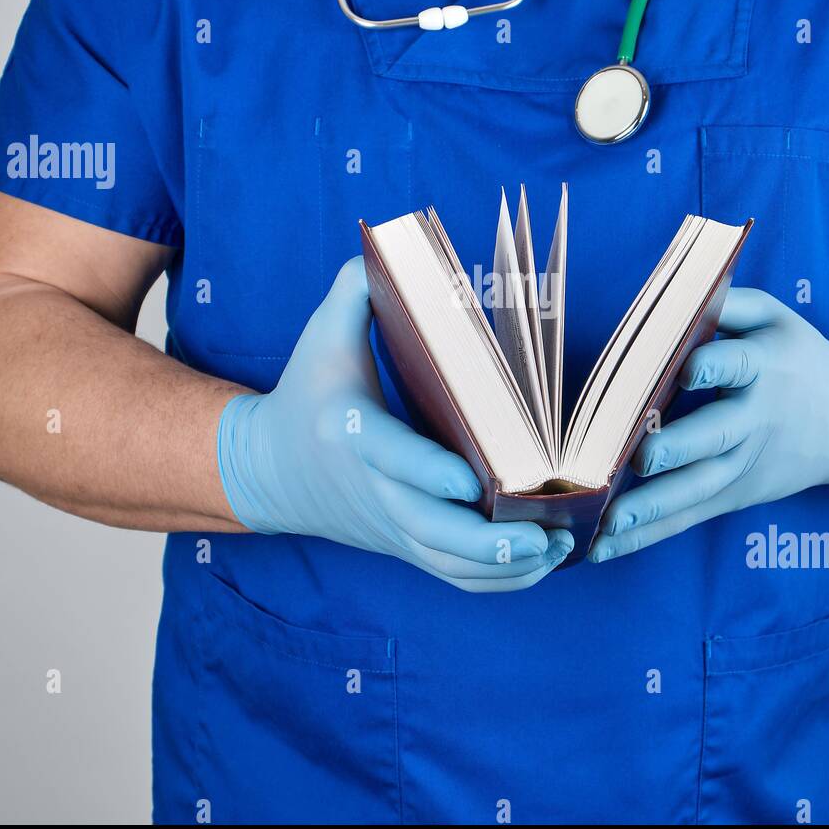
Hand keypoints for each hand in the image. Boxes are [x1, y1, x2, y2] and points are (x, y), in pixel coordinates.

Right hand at [217, 256, 573, 590]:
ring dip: (503, 568)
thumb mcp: (319, 334)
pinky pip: (451, 576)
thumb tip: (393, 246)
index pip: (392, 458)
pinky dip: (496, 582)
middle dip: (488, 542)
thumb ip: (355, 289)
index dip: (429, 473)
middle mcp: (373, 489)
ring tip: (557, 549)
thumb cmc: (306, 393)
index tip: (473, 483)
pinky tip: (540, 564)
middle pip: (428, 531)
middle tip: (546, 532)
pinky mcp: (404, 544)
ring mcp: (390, 525)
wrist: (271, 469)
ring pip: (445, 564)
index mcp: (351, 433)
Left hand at [589, 288, 828, 563]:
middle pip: (716, 437)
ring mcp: (745, 464)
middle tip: (640, 458)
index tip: (684, 371)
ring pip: (698, 488)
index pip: (737, 365)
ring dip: (651, 508)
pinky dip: (649, 534)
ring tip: (608, 524)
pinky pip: (689, 516)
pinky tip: (607, 547)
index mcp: (764, 367)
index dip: (711, 366)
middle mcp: (754, 420)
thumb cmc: (800, 359)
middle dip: (678, 449)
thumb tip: (678, 290)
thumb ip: (729, 304)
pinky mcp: (735, 495)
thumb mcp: (776, 319)